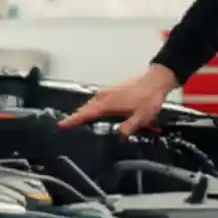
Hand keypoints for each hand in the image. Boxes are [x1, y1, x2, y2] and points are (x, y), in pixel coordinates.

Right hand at [58, 64, 178, 135]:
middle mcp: (104, 95)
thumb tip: (118, 136)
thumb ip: (127, 128)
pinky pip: (98, 101)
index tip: (61, 124)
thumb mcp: (140, 117)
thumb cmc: (148, 98)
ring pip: (92, 104)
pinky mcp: (113, 91)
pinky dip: (94, 108)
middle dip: (76, 117)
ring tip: (79, 122)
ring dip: (86, 112)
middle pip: (86, 108)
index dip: (73, 120)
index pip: (86, 113)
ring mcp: (108, 91)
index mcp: (107, 103)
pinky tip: (97, 114)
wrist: (156, 81)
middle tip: (67, 126)